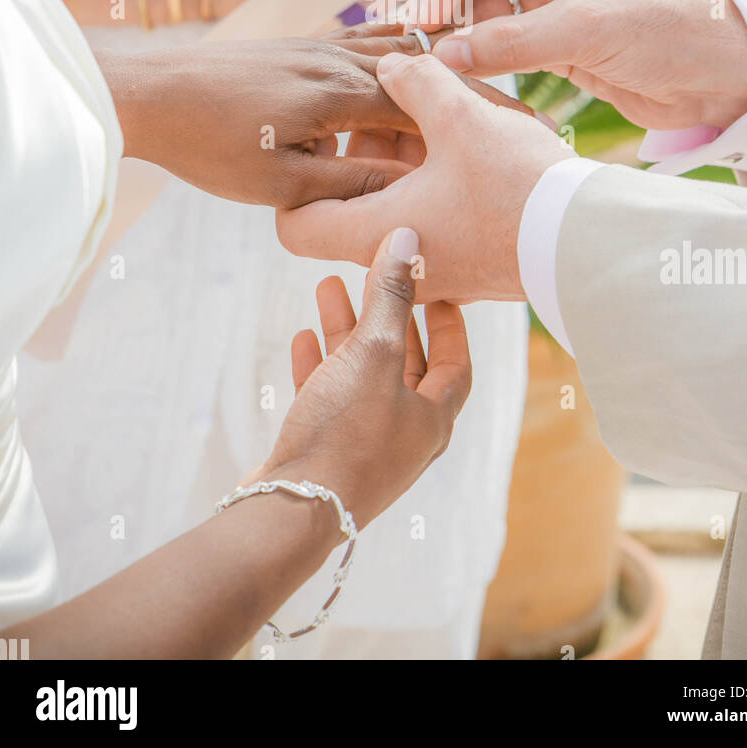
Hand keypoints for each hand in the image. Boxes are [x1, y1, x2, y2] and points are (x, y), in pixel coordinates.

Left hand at [97, 30, 537, 208]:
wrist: (152, 91)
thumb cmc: (210, 145)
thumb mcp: (281, 180)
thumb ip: (349, 180)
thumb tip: (408, 183)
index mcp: (338, 96)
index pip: (423, 107)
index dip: (469, 122)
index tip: (512, 135)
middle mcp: (337, 62)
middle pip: (419, 76)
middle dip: (465, 96)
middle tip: (512, 114)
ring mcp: (320, 47)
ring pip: (396, 50)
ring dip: (435, 71)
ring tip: (476, 90)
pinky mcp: (303, 45)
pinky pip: (366, 39)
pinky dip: (399, 48)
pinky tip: (415, 57)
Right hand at [252, 229, 471, 527]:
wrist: (291, 509)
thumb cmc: (346, 433)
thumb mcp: (374, 351)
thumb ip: (390, 294)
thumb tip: (408, 237)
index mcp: (432, 418)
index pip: (455, 363)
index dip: (449, 322)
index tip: (437, 285)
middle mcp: (403, 434)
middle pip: (404, 363)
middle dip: (386, 315)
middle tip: (374, 274)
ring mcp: (362, 445)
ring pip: (360, 374)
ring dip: (346, 330)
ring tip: (328, 286)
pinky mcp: (323, 451)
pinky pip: (327, 397)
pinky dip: (318, 363)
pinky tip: (302, 336)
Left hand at [278, 54, 570, 303]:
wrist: (593, 243)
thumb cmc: (520, 186)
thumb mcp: (460, 117)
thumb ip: (415, 82)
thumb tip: (390, 63)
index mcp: (374, 236)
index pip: (294, 225)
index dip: (298, 177)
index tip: (325, 133)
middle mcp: (398, 263)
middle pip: (349, 209)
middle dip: (364, 153)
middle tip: (387, 107)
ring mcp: (437, 269)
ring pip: (395, 209)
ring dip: (405, 162)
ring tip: (435, 113)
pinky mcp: (471, 263)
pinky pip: (432, 219)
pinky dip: (435, 181)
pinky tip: (464, 139)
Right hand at [409, 0, 746, 132]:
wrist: (721, 77)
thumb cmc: (671, 31)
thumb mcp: (588, 30)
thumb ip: (512, 42)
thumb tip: (444, 56)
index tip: (420, 18)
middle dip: (441, 3)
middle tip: (411, 43)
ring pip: (480, 5)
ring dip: (456, 32)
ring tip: (431, 62)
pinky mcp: (553, 33)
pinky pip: (499, 38)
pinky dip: (477, 54)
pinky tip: (459, 74)